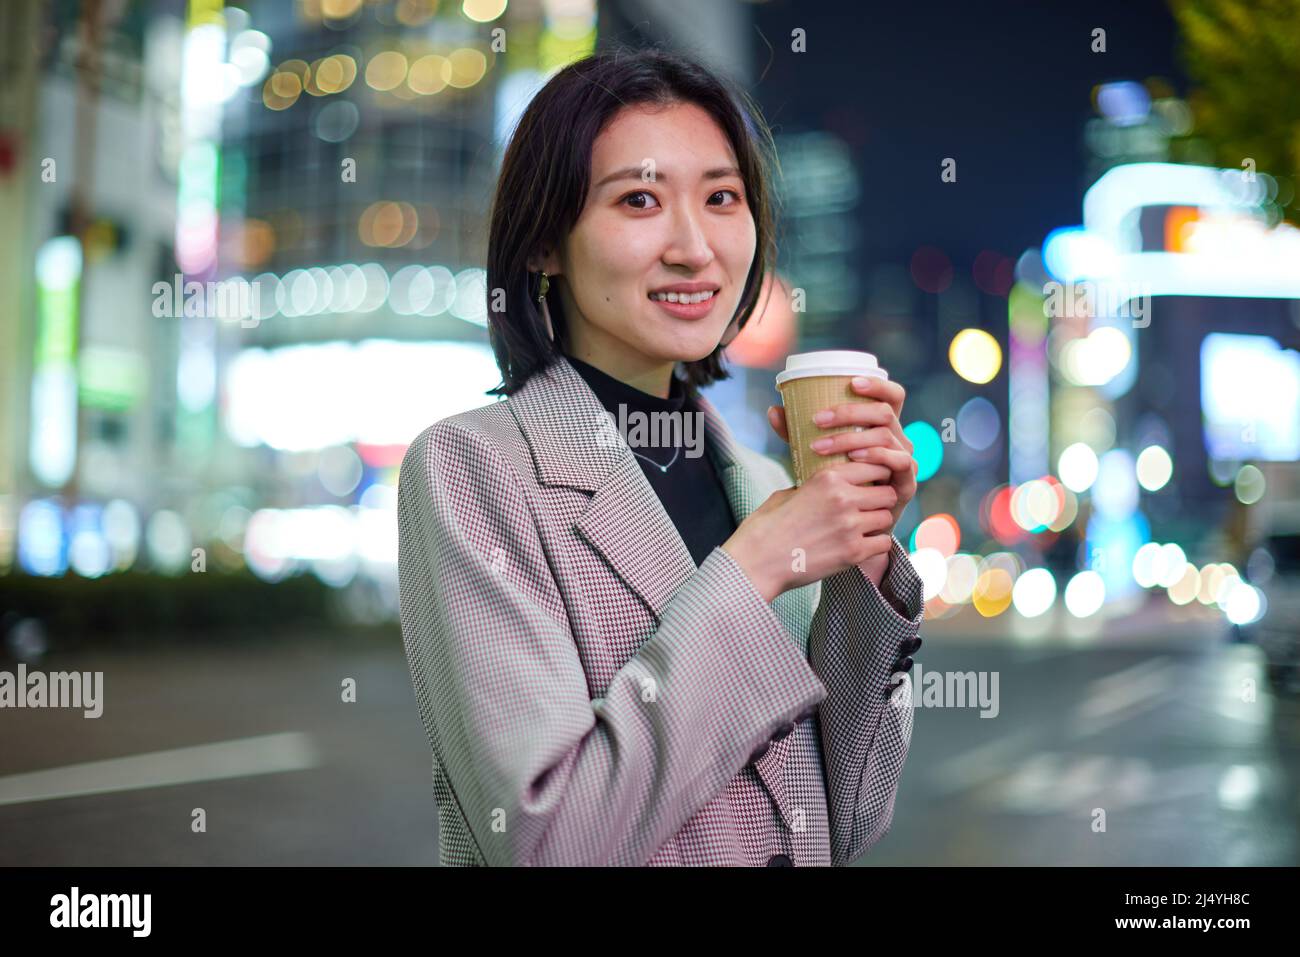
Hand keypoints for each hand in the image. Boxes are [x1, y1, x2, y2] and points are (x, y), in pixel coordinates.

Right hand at [721, 462, 897, 602]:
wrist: (756, 562)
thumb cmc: (766, 528)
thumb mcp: (787, 493)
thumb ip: (814, 486)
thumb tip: (828, 485)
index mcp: (827, 478)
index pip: (875, 466)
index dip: (875, 476)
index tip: (869, 485)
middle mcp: (843, 498)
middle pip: (887, 492)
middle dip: (879, 500)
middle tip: (867, 510)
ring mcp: (850, 526)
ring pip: (887, 517)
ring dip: (877, 523)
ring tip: (861, 529)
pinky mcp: (853, 552)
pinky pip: (884, 543)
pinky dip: (875, 545)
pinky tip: (860, 546)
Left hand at [769, 375, 917, 529]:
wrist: (851, 521)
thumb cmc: (836, 480)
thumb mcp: (815, 452)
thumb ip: (797, 433)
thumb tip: (773, 410)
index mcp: (882, 425)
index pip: (892, 395)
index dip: (877, 385)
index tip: (851, 382)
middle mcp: (899, 438)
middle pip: (884, 412)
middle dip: (849, 413)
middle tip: (817, 420)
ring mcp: (905, 459)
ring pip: (886, 436)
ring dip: (852, 438)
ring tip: (822, 446)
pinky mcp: (907, 482)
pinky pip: (900, 462)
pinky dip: (877, 456)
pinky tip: (854, 458)